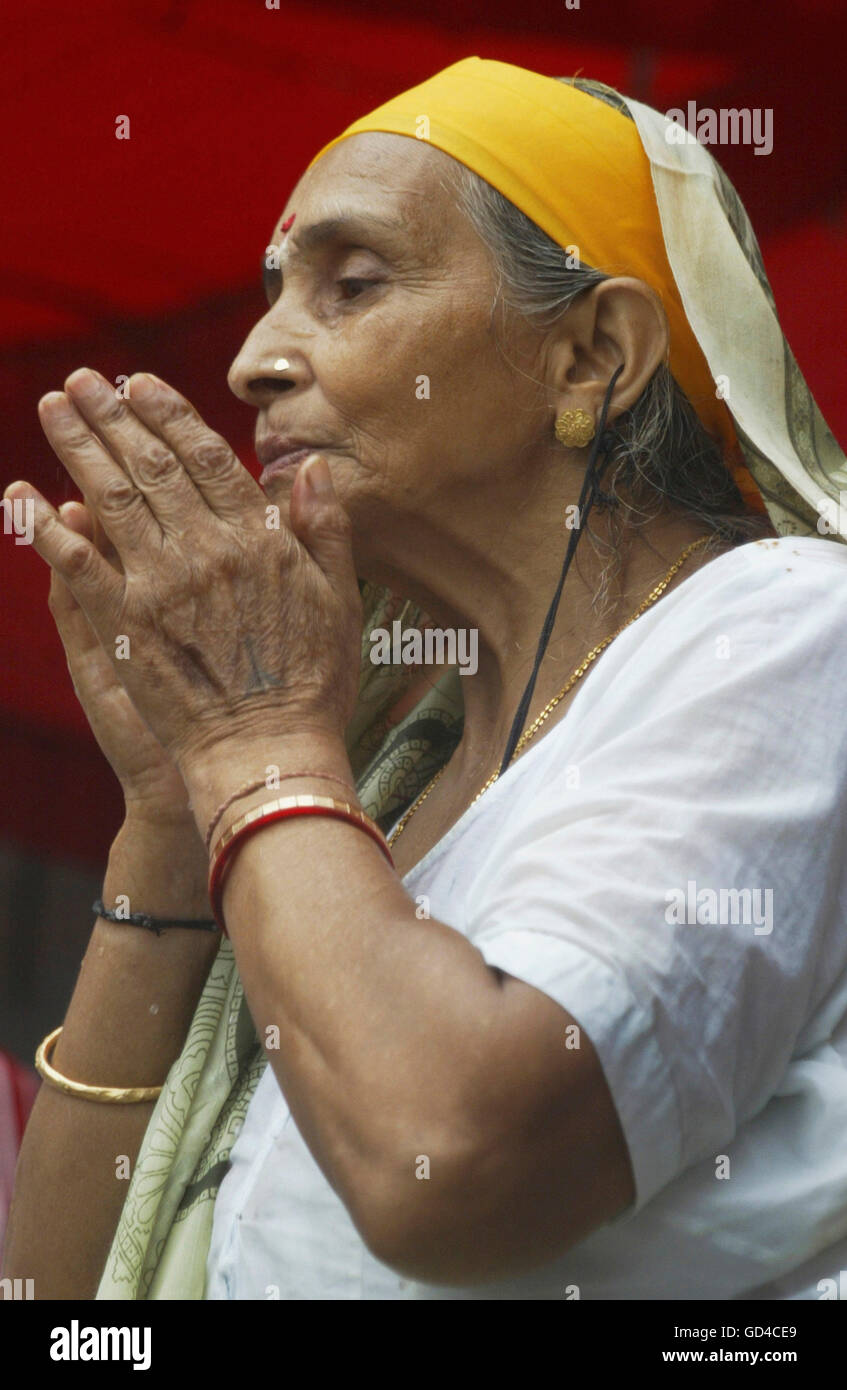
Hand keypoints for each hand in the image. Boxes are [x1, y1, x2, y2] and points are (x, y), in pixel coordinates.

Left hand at [5, 369, 363, 779]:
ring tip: (53, 408)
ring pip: (111, 498)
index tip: (141, 385)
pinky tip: (22, 496)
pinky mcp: (124, 625)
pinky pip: (76, 563)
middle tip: (82, 382)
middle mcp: (206, 550)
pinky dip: (45, 525)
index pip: (206, 458)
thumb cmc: (313, 685)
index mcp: (259, 540)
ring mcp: (160, 586)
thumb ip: (325, 530)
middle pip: (151, 466)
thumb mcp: (339, 601)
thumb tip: (312, 467)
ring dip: (78, 447)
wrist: (270, 752)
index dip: (169, 415)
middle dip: (112, 416)